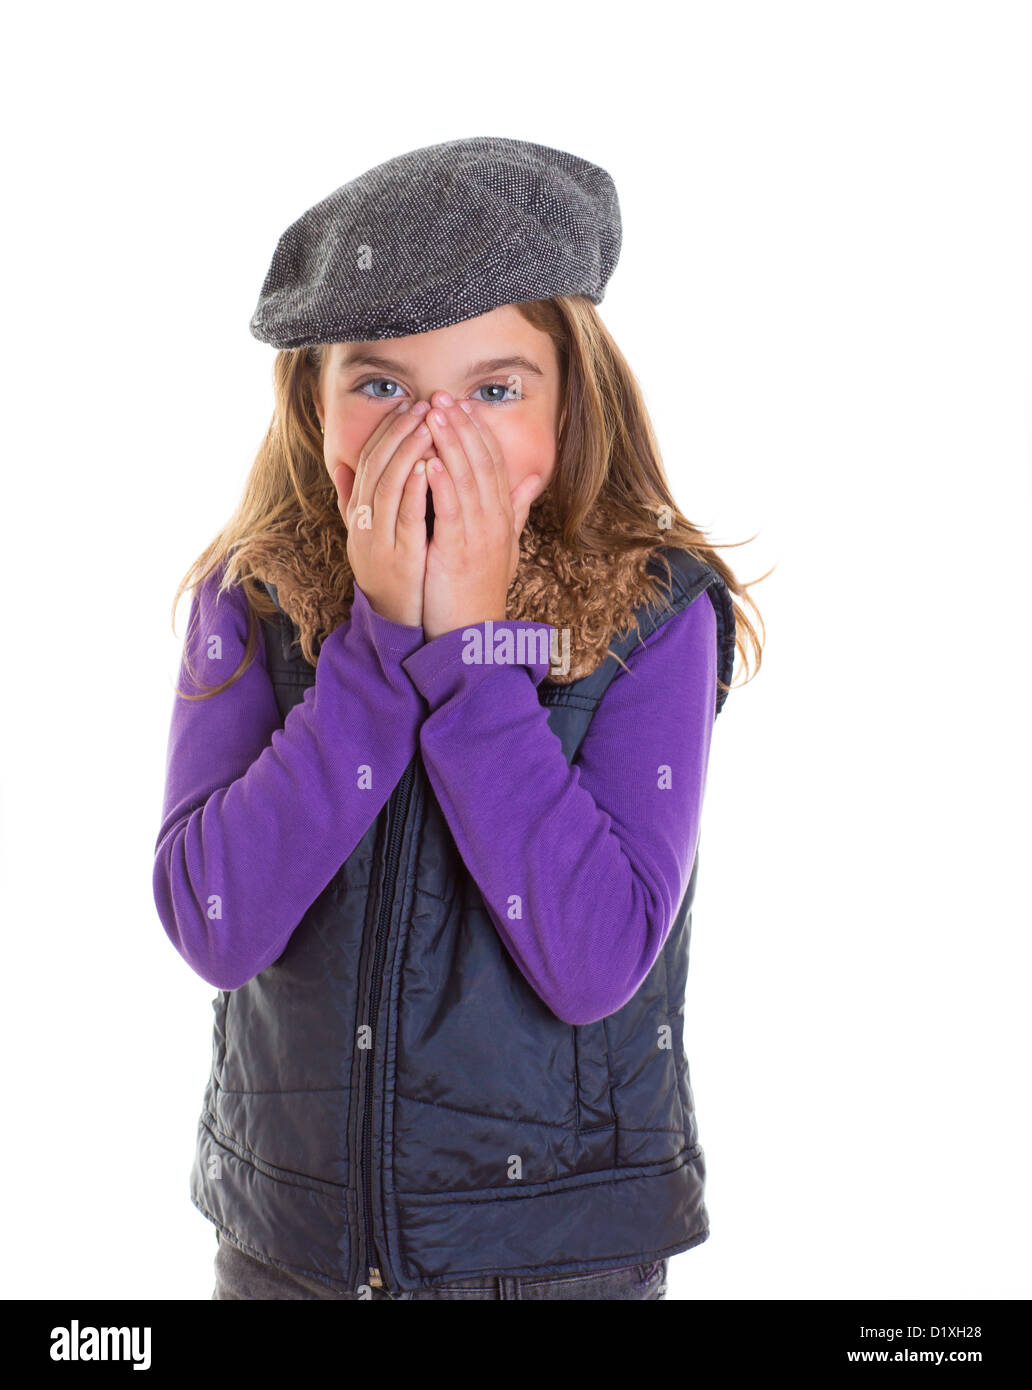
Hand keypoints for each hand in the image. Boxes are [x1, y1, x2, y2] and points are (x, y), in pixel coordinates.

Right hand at [330, 402, 434, 626]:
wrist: (395, 621)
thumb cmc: (390, 570)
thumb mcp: (369, 532)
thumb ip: (357, 499)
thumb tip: (342, 466)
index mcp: (359, 512)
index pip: (369, 459)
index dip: (387, 430)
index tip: (408, 406)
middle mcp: (363, 522)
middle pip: (377, 466)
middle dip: (399, 432)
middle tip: (422, 406)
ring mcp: (379, 540)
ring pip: (388, 486)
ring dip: (407, 452)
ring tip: (428, 425)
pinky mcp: (399, 558)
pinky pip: (405, 518)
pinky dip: (415, 490)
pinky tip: (427, 468)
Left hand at [421, 395, 542, 641]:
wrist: (473, 635)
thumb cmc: (479, 590)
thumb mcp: (503, 545)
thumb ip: (514, 509)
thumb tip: (532, 480)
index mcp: (501, 517)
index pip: (493, 463)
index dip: (478, 432)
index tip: (462, 406)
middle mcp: (495, 521)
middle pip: (481, 463)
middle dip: (461, 427)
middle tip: (442, 397)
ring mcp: (479, 536)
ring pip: (466, 480)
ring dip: (450, 444)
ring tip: (434, 415)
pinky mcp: (459, 553)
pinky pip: (452, 512)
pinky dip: (442, 485)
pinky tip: (430, 462)